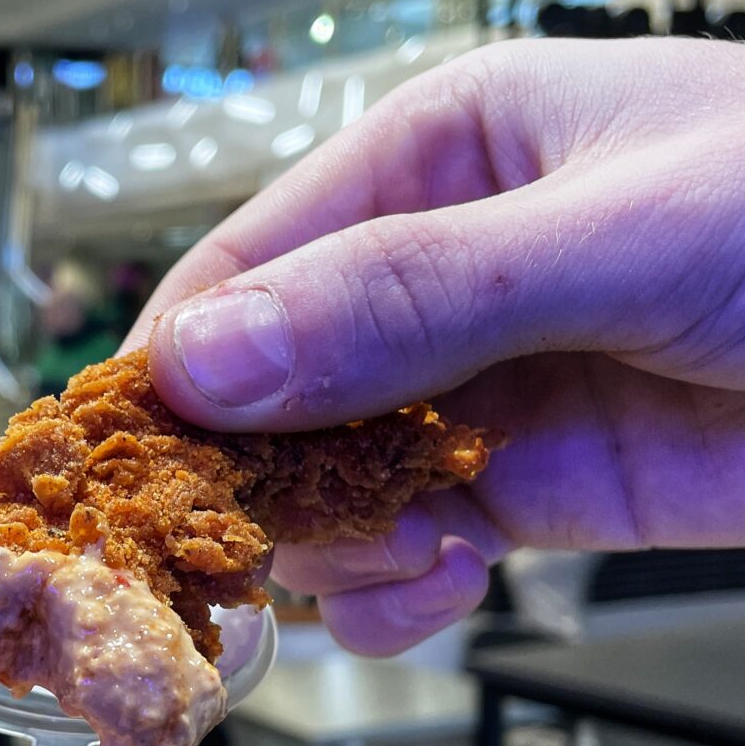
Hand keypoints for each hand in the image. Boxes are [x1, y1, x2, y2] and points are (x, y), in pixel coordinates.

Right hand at [134, 38, 744, 653]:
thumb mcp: (618, 233)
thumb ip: (412, 299)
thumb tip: (216, 352)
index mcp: (445, 153)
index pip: (256, 255)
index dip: (183, 356)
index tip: (126, 454)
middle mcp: (445, 269)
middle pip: (277, 381)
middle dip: (247, 472)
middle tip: (226, 553)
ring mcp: (491, 384)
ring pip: (335, 479)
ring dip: (327, 540)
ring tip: (374, 567)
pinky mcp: (543, 485)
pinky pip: (419, 545)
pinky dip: (398, 589)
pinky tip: (426, 593)